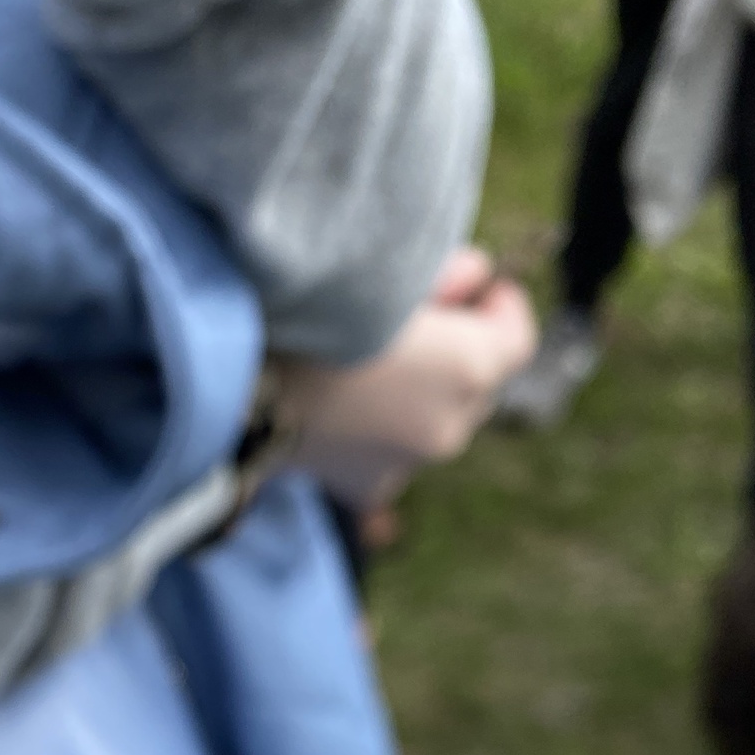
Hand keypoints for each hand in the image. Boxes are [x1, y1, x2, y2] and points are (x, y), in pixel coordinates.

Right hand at [280, 246, 536, 507]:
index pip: (519, 337)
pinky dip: (383, 429)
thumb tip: (472, 281)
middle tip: (416, 323)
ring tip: (369, 365)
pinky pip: (395, 452)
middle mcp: (452, 426)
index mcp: (470, 368)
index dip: (501, 306)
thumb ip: (451, 273)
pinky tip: (347, 407)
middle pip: (477, 385)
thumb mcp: (391, 268)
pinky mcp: (369, 485)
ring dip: (419, 393)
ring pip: (435, 421)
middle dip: (457, 352)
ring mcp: (410, 464)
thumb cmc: (311, 306)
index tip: (480, 286)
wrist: (236, 378)